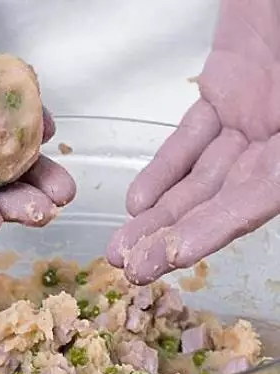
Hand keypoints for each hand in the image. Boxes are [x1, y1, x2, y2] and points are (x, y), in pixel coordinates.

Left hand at [107, 0, 279, 283]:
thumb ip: (276, 156)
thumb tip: (259, 186)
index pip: (252, 204)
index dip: (208, 234)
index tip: (165, 259)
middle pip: (220, 201)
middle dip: (171, 237)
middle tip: (130, 268)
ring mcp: (254, 119)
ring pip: (201, 176)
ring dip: (160, 213)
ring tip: (122, 246)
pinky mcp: (226, 93)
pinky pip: (192, 137)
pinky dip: (165, 167)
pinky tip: (137, 201)